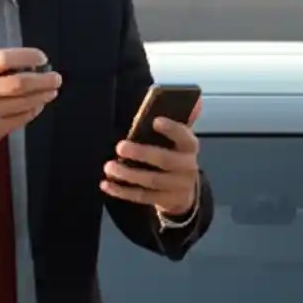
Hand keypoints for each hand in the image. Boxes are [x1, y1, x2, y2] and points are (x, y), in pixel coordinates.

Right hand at [0, 47, 60, 162]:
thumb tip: (34, 63)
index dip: (27, 56)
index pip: (4, 59)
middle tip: (56, 78)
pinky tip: (39, 104)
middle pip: (20, 83)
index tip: (42, 58)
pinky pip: (22, 118)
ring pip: (25, 103)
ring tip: (52, 90)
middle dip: (43, 80)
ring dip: (43, 95)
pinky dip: (35, 109)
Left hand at [101, 99, 202, 215]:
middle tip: (120, 146)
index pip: (184, 137)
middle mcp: (188, 167)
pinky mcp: (165, 201)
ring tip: (109, 166)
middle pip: (165, 161)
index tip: (155, 120)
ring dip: (128, 174)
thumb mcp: (180, 139)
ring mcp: (177, 186)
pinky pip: (142, 197)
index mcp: (190, 147)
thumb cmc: (176, 156)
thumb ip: (181, 121)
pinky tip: (107, 185)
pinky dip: (123, 192)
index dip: (172, 129)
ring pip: (152, 181)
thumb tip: (196, 100)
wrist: (185, 191)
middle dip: (142, 153)